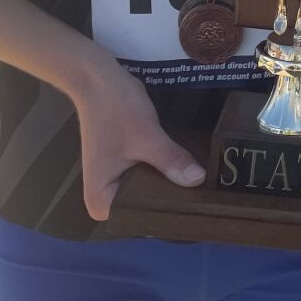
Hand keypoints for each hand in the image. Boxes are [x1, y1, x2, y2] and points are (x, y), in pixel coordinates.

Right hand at [72, 51, 205, 221]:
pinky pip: (148, 176)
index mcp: (101, 202)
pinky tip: (186, 169)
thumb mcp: (146, 137)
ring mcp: (114, 182)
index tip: (194, 212)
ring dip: (169, 183)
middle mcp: (104, 199)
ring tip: (199, 186)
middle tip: (203, 198)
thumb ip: (171, 161)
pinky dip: (163, 171)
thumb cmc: (115, 111)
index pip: (139, 222)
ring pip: (149, 191)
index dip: (166, 215)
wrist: (98, 78)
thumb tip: (199, 180)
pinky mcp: (124, 166)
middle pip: (145, 207)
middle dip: (170, 199)